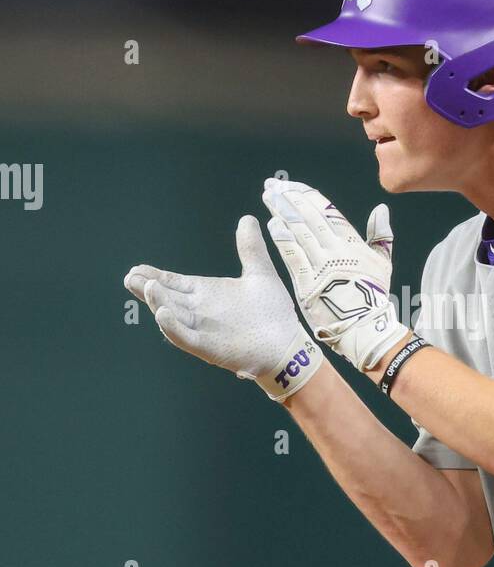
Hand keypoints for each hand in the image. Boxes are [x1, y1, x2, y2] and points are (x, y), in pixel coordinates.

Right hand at [124, 215, 322, 399]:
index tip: (138, 268)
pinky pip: (185, 338)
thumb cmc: (273, 313)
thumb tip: (247, 219)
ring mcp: (202, 330)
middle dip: (148, 288)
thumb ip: (250, 248)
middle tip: (131, 277)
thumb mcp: (260, 273)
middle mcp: (199, 312)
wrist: (289, 343)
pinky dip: (173, 328)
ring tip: (146, 287)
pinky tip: (163, 313)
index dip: (156, 276)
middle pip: (166, 298)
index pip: (175, 283)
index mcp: (206, 294)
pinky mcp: (209, 347)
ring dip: (158, 302)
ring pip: (172, 316)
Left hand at [262, 179, 409, 371]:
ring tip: (268, 198)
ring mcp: (320, 265)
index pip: (326, 210)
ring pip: (298, 232)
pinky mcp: (307, 283)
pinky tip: (271, 225)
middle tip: (272, 186)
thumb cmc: (374, 296)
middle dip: (289, 198)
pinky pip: (292, 256)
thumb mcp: (383, 262)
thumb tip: (381, 209)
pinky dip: (282, 239)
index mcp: (352, 242)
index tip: (291, 185)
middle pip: (308, 216)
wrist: (365, 327)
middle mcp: (335, 249)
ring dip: (281, 212)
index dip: (307, 195)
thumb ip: (381, 234)